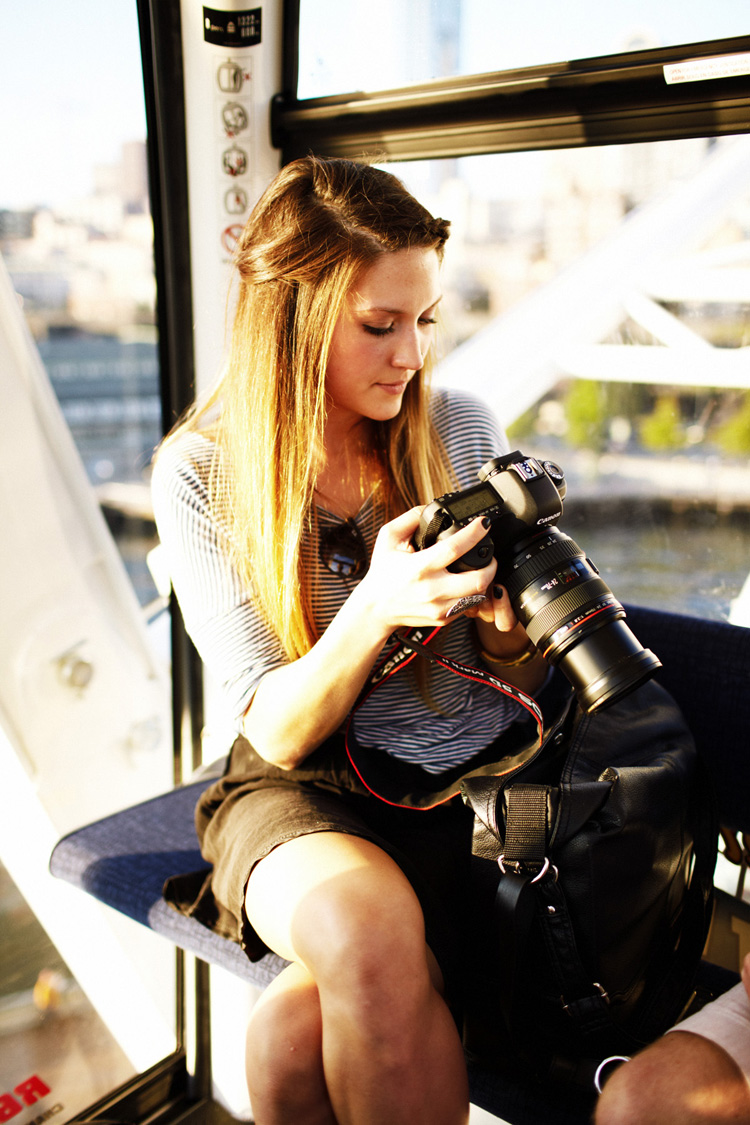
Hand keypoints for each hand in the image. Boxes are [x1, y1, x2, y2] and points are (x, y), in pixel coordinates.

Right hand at [355, 508, 497, 634]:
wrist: (375, 608)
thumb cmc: (382, 572)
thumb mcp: (387, 538)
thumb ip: (409, 518)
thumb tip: (430, 508)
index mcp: (419, 567)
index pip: (454, 548)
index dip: (474, 533)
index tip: (483, 523)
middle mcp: (431, 589)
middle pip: (478, 579)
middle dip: (491, 564)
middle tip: (488, 554)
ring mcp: (439, 607)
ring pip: (479, 595)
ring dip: (485, 580)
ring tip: (481, 569)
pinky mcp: (443, 618)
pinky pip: (469, 606)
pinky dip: (474, 593)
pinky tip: (468, 584)